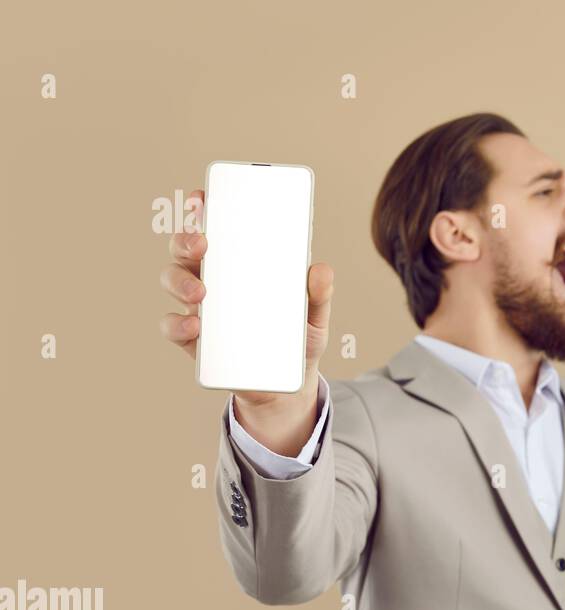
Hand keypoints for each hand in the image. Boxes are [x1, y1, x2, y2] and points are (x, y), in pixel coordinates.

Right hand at [158, 188, 334, 408]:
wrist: (284, 387)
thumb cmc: (297, 339)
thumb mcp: (315, 315)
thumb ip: (320, 293)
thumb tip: (320, 269)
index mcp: (240, 264)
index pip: (217, 229)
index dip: (204, 209)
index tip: (202, 197)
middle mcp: (213, 279)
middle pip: (186, 249)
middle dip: (186, 240)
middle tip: (202, 244)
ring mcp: (199, 307)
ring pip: (172, 281)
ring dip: (179, 281)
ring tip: (200, 294)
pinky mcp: (193, 340)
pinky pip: (172, 326)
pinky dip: (178, 324)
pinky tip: (195, 327)